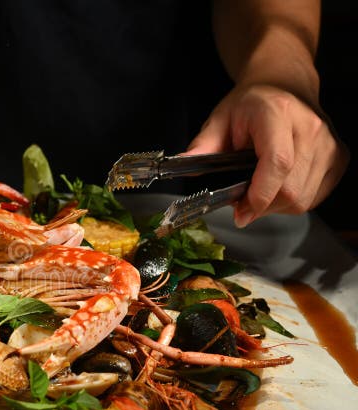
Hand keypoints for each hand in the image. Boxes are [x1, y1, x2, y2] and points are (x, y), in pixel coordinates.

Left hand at [185, 83, 348, 227]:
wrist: (284, 86)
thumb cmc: (251, 105)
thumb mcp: (219, 119)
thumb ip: (203, 146)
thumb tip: (182, 165)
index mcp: (278, 114)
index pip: (278, 163)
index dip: (259, 195)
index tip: (240, 212)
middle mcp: (311, 128)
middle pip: (291, 189)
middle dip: (261, 205)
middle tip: (240, 200)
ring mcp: (330, 144)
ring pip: (303, 199)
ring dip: (274, 205)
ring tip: (258, 188)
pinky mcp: (339, 158)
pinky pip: (314, 197)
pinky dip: (291, 201)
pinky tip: (277, 185)